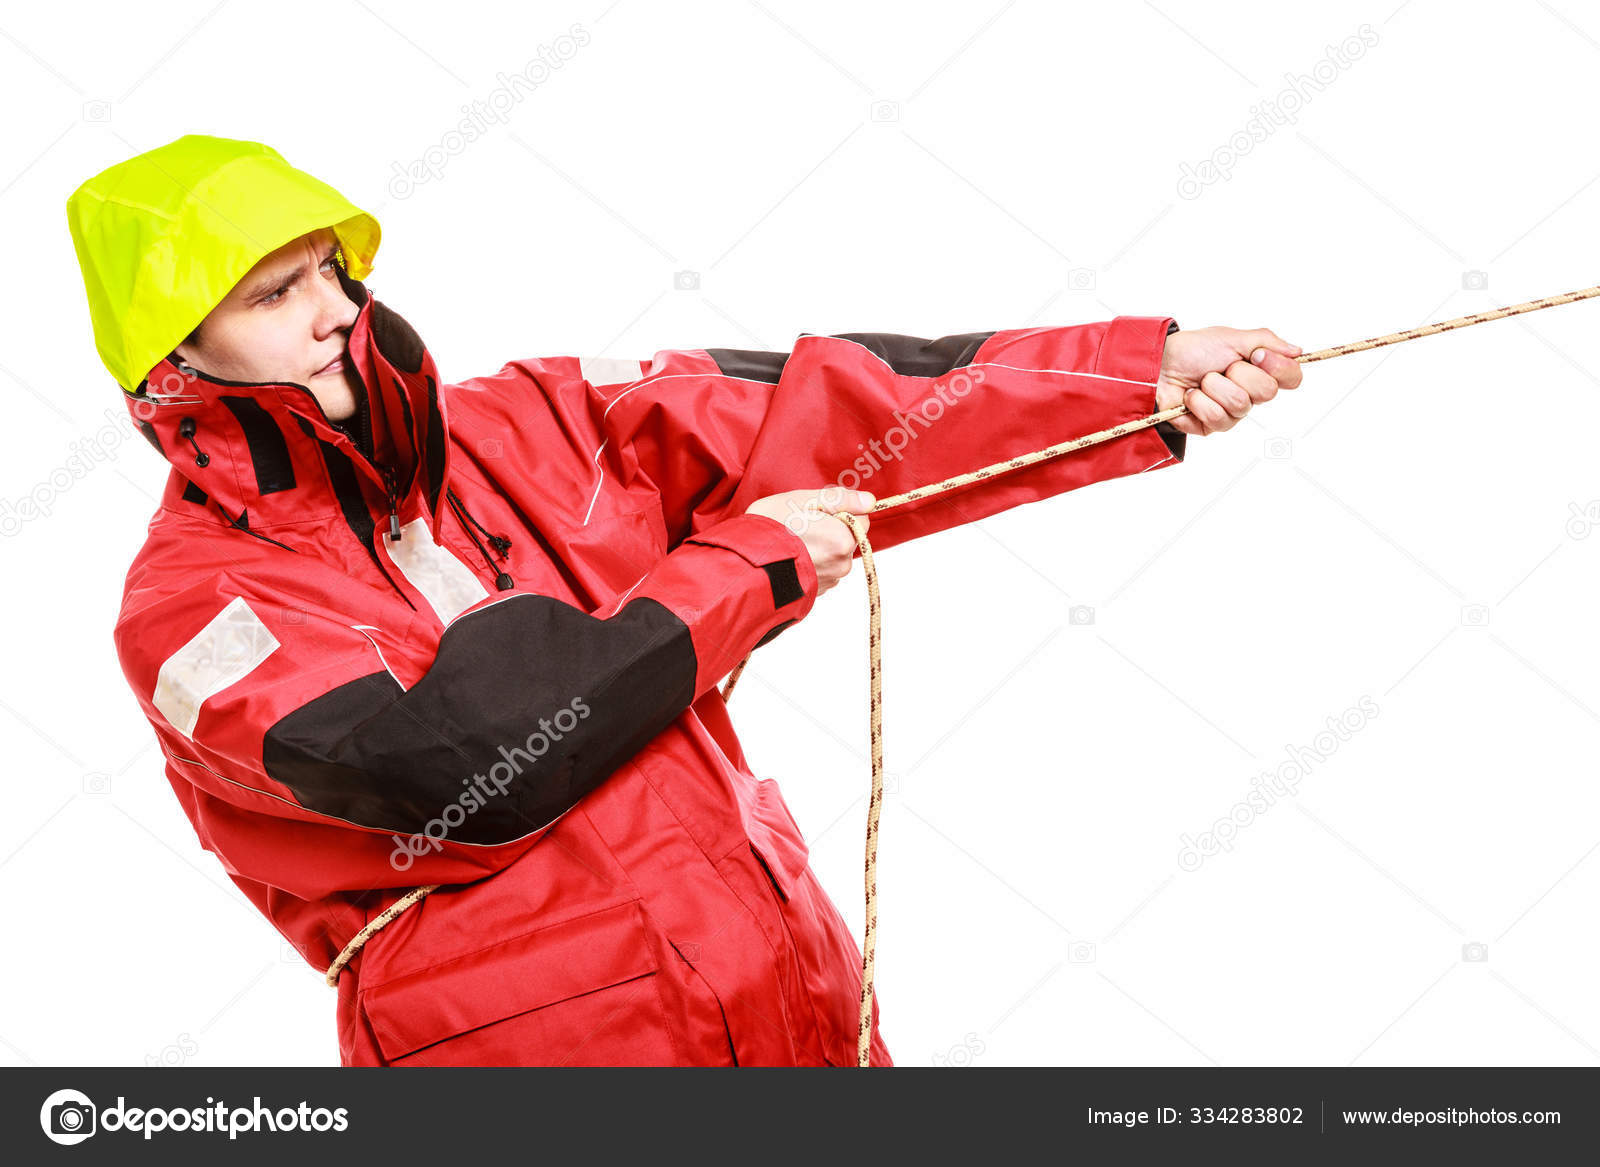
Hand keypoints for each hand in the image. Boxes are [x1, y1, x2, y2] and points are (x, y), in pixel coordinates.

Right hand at [744, 488, 875, 595]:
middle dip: (830, 531)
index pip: (861, 519)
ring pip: (834, 556)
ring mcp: (829, 581)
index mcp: (843, 538)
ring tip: (791, 543)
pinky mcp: (816, 592)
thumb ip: (840, 499)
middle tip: (800, 526)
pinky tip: (790, 559)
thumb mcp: (803, 500)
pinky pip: (821, 572)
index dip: (841, 512)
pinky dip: (810, 564)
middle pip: (847, 539)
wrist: (744, 566)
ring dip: (819, 549)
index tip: (817, 513)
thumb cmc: (770, 528)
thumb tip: (870, 501)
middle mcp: (841, 564)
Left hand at [1156, 326, 1303, 435]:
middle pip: (1266, 392)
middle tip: (1220, 366)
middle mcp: (1250, 394)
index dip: (1278, 368)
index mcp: (1260, 371)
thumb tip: (1297, 351)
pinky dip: (1198, 402)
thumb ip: (1267, 341)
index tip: (1256, 355)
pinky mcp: (1210, 427)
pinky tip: (1189, 396)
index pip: (1292, 378)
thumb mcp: (1232, 337)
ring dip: (1214, 386)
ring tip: (1201, 380)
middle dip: (1238, 373)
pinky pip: (1215, 418)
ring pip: (1239, 405)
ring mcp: (1231, 413)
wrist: (1159, 364)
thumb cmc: (1194, 350)